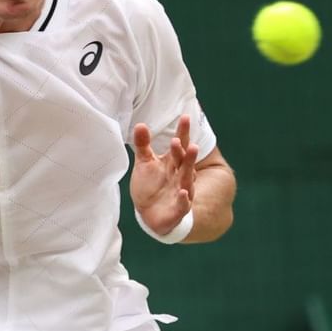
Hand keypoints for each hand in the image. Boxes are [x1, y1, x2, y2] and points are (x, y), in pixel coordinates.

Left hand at [130, 115, 196, 236]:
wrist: (149, 213)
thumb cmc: (150, 186)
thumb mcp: (144, 163)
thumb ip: (143, 145)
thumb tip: (140, 124)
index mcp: (172, 163)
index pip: (179, 145)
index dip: (182, 132)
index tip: (185, 117)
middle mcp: (180, 175)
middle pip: (184, 161)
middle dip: (185, 151)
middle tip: (182, 141)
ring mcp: (181, 192)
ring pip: (187, 179)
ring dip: (189, 167)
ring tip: (191, 153)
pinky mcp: (178, 209)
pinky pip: (183, 204)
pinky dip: (183, 198)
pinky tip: (183, 192)